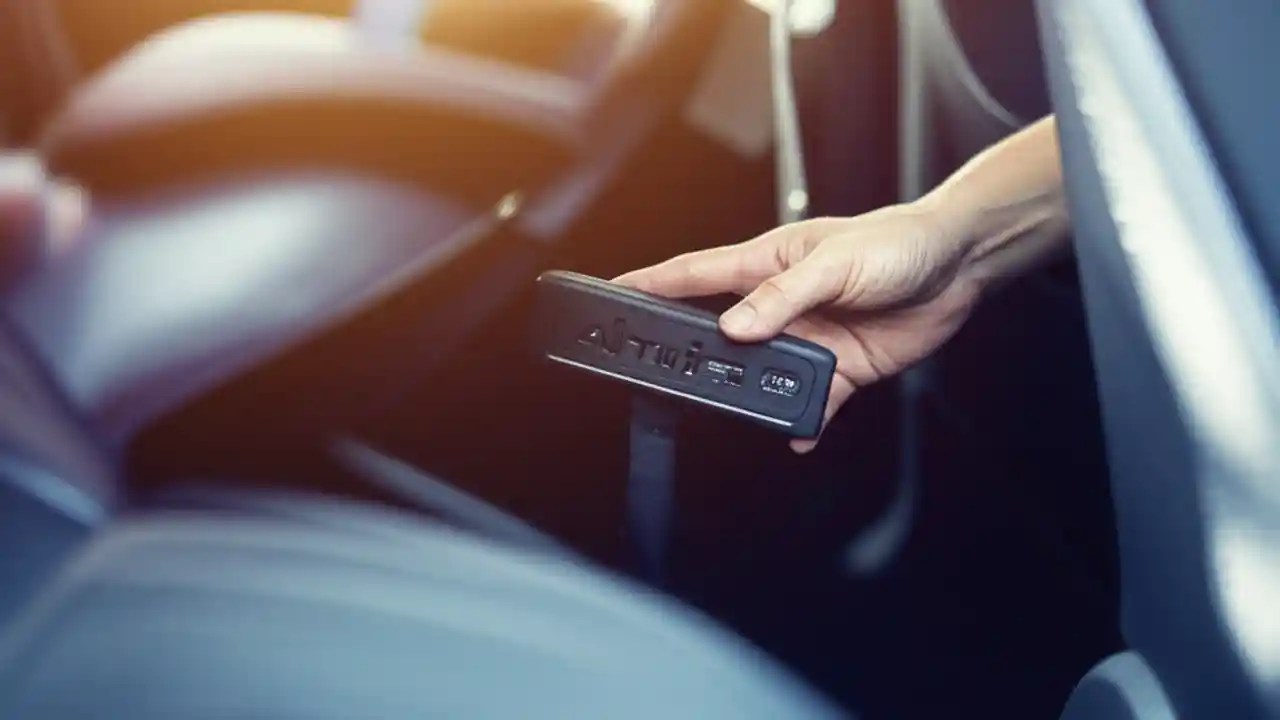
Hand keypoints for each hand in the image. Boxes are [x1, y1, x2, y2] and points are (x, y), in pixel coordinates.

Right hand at [614, 200, 984, 452]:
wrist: (961, 266)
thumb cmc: (898, 242)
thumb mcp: (836, 261)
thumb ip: (783, 296)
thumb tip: (736, 327)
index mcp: (769, 261)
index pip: (696, 274)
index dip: (653, 284)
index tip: (615, 295)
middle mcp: (782, 302)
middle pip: (722, 332)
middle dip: (694, 353)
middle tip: (665, 373)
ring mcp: (809, 338)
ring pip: (762, 373)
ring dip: (751, 392)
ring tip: (737, 409)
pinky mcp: (840, 368)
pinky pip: (810, 401)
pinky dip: (801, 420)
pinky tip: (797, 432)